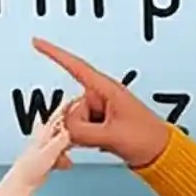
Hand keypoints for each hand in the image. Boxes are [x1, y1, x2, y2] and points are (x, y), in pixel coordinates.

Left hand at [9, 100, 73, 188]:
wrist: (23, 183)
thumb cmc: (30, 168)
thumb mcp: (49, 153)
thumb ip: (60, 141)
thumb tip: (69, 131)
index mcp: (43, 133)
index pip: (57, 115)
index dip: (67, 107)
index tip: (77, 99)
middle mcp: (44, 137)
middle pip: (62, 126)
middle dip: (72, 126)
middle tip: (83, 125)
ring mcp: (46, 147)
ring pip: (63, 141)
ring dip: (69, 146)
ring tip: (73, 150)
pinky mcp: (47, 157)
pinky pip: (60, 153)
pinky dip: (64, 158)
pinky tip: (65, 164)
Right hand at [32, 37, 171, 167]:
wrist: (159, 154)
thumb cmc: (146, 137)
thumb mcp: (113, 135)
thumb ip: (83, 132)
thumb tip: (64, 131)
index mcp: (106, 89)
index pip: (75, 67)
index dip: (54, 53)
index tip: (37, 42)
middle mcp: (99, 98)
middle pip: (69, 106)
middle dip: (75, 125)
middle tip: (99, 135)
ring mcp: (97, 112)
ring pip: (71, 122)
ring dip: (80, 136)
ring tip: (105, 141)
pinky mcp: (97, 126)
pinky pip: (76, 131)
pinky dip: (78, 141)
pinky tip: (94, 145)